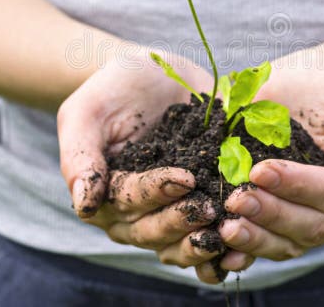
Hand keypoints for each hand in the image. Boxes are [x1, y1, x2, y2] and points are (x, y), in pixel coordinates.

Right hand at [57, 47, 219, 267]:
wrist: (155, 75)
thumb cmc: (114, 89)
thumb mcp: (88, 112)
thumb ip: (80, 157)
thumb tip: (83, 205)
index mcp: (104, 193)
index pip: (127, 202)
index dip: (155, 193)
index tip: (184, 177)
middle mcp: (134, 213)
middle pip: (153, 231)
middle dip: (182, 221)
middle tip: (209, 207)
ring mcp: (168, 213)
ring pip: (178, 244)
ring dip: (202, 243)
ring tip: (228, 231)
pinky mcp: (199, 206)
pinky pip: (208, 239)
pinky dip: (225, 248)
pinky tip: (243, 248)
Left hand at [196, 48, 323, 281]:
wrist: (306, 84)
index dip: (297, 185)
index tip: (260, 170)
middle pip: (311, 224)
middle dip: (271, 213)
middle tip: (235, 199)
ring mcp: (318, 226)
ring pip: (289, 243)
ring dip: (256, 238)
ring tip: (225, 226)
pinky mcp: (288, 229)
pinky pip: (270, 247)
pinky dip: (247, 250)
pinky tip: (223, 253)